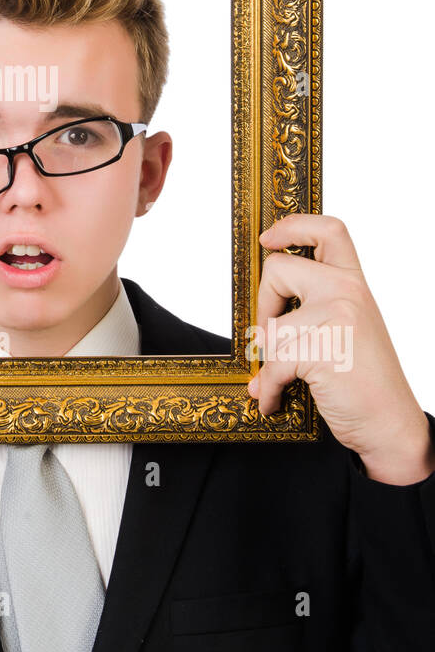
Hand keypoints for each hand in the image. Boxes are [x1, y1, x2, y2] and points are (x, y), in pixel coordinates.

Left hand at [249, 213, 434, 484]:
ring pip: (272, 326)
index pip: (328, 230)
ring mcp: (337, 317)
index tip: (268, 239)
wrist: (391, 426)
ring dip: (266, 362)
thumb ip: (315, 309)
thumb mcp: (349, 330)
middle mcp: (347, 292)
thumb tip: (259, 316)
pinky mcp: (324, 348)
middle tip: (268, 334)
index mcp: (354, 283)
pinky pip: (273, 363)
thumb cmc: (367, 383)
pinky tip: (273, 400)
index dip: (292, 226)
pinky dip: (268, 388)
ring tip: (275, 383)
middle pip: (278, 268)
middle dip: (262, 304)